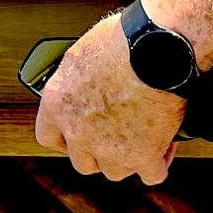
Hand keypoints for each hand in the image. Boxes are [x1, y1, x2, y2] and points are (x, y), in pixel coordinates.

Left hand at [34, 13, 185, 184]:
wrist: (157, 47)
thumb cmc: (123, 38)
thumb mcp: (84, 51)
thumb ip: (78, 76)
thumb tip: (85, 78)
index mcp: (57, 103)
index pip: (48, 136)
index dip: (65, 138)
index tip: (77, 134)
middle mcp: (79, 132)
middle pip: (83, 161)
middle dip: (99, 150)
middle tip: (116, 132)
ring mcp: (110, 149)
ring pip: (115, 170)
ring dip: (127, 157)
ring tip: (142, 136)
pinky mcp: (143, 156)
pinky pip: (152, 174)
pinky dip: (159, 163)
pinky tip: (164, 147)